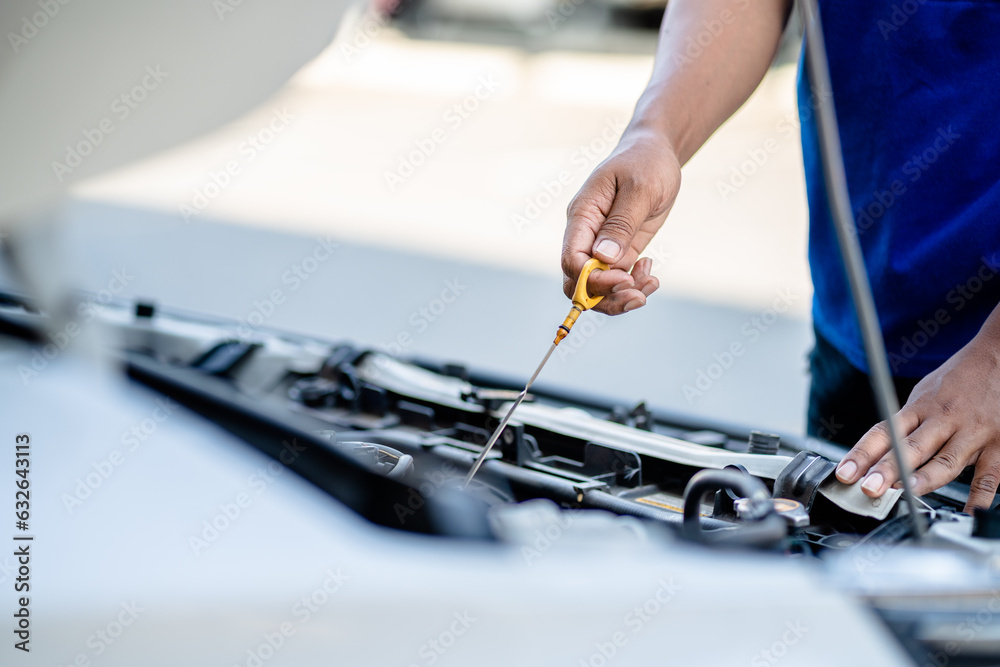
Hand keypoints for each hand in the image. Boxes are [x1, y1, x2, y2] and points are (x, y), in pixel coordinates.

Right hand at [562, 128, 680, 314]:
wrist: (655, 153)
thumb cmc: (646, 162)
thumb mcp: (640, 189)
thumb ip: (621, 224)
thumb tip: (602, 258)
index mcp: (582, 216)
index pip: (571, 259)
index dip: (593, 279)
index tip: (625, 279)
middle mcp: (585, 235)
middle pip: (578, 283)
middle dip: (605, 297)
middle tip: (638, 296)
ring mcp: (600, 245)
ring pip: (597, 288)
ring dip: (622, 296)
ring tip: (650, 284)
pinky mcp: (618, 251)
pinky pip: (616, 280)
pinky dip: (633, 285)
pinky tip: (651, 273)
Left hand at [834, 327, 999, 511]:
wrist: (999, 356)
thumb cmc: (957, 378)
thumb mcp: (923, 393)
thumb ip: (905, 422)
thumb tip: (878, 452)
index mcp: (919, 407)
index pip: (883, 433)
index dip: (861, 454)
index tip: (845, 472)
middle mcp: (942, 419)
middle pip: (911, 447)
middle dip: (887, 469)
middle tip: (869, 487)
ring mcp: (972, 432)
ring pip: (946, 460)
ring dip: (925, 479)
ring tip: (907, 494)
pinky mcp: (998, 444)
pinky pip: (988, 476)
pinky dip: (979, 497)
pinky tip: (969, 513)